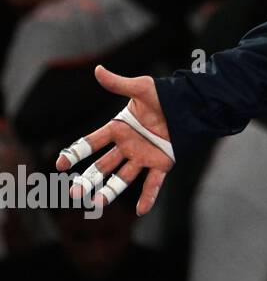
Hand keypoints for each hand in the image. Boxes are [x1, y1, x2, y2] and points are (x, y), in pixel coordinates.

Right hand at [54, 64, 173, 215]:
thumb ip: (119, 84)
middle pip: (102, 165)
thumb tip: (97, 69)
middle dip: (88, 179)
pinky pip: (153, 182)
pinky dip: (148, 197)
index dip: (75, 153)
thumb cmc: (165, 94)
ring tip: (96, 204)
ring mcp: (144, 156)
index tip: (60, 164)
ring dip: (110, 191)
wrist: (191, 104)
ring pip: (123, 177)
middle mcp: (128, 145)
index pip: (91, 143)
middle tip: (75, 193)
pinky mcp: (162, 162)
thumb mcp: (141, 88)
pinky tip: (141, 211)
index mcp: (118, 128)